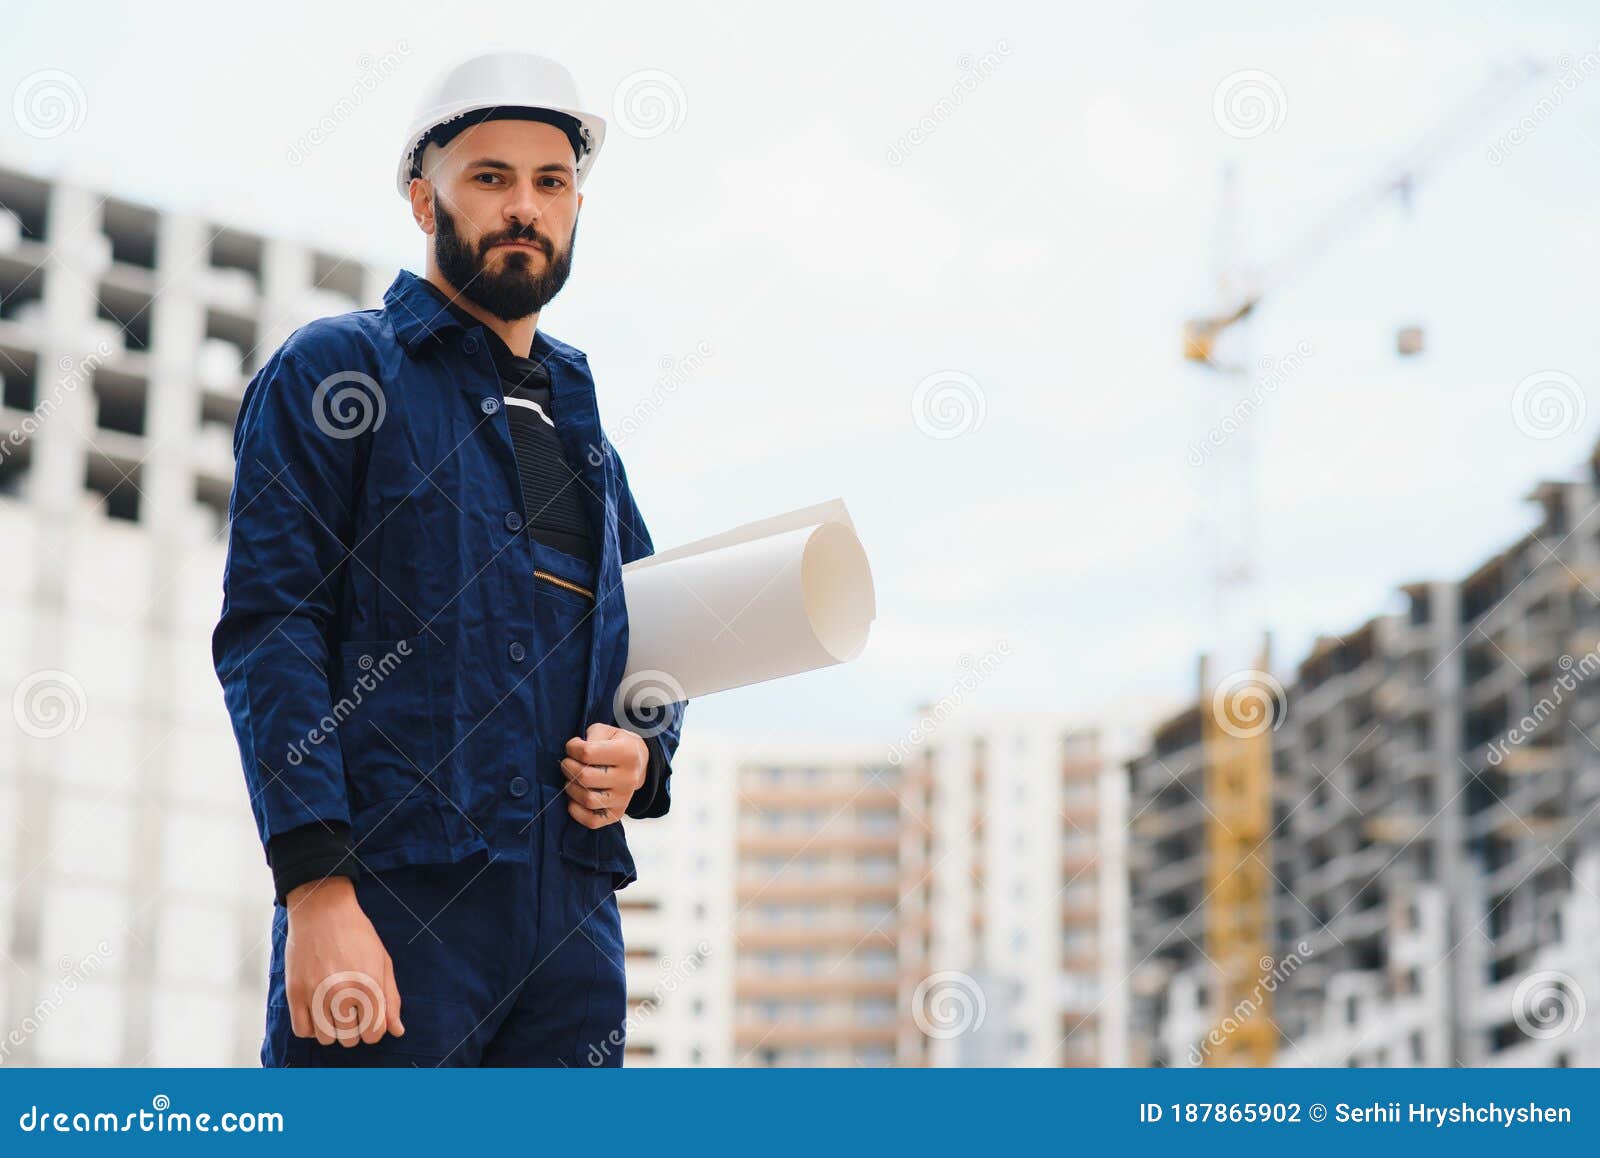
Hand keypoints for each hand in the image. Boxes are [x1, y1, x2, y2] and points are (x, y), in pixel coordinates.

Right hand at [283, 876, 404, 1046]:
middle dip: (354, 1029)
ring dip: (332, 1029)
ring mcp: (316, 994)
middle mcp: (342, 993)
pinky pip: (302, 1031)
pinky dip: (311, 1028)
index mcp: (369, 985)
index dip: (374, 1028)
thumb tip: (397, 1031)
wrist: (323, 911)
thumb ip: (391, 999)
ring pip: (326, 1038)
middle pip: (350, 1039)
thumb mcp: (383, 962)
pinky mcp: (295, 992)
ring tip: (334, 1009)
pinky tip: (318, 1012)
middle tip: (351, 1009)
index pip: (374, 1033)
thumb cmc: (357, 935)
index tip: (369, 1017)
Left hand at [561, 723, 648, 828]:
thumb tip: (575, 751)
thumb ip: (591, 736)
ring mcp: (624, 798)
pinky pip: (591, 820)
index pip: (587, 753)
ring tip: (572, 779)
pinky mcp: (617, 814)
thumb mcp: (608, 731)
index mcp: (628, 753)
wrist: (638, 764)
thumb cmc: (616, 745)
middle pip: (585, 777)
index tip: (572, 746)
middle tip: (568, 763)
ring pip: (587, 799)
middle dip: (568, 767)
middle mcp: (629, 778)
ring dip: (570, 788)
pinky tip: (575, 798)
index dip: (572, 748)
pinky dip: (576, 810)